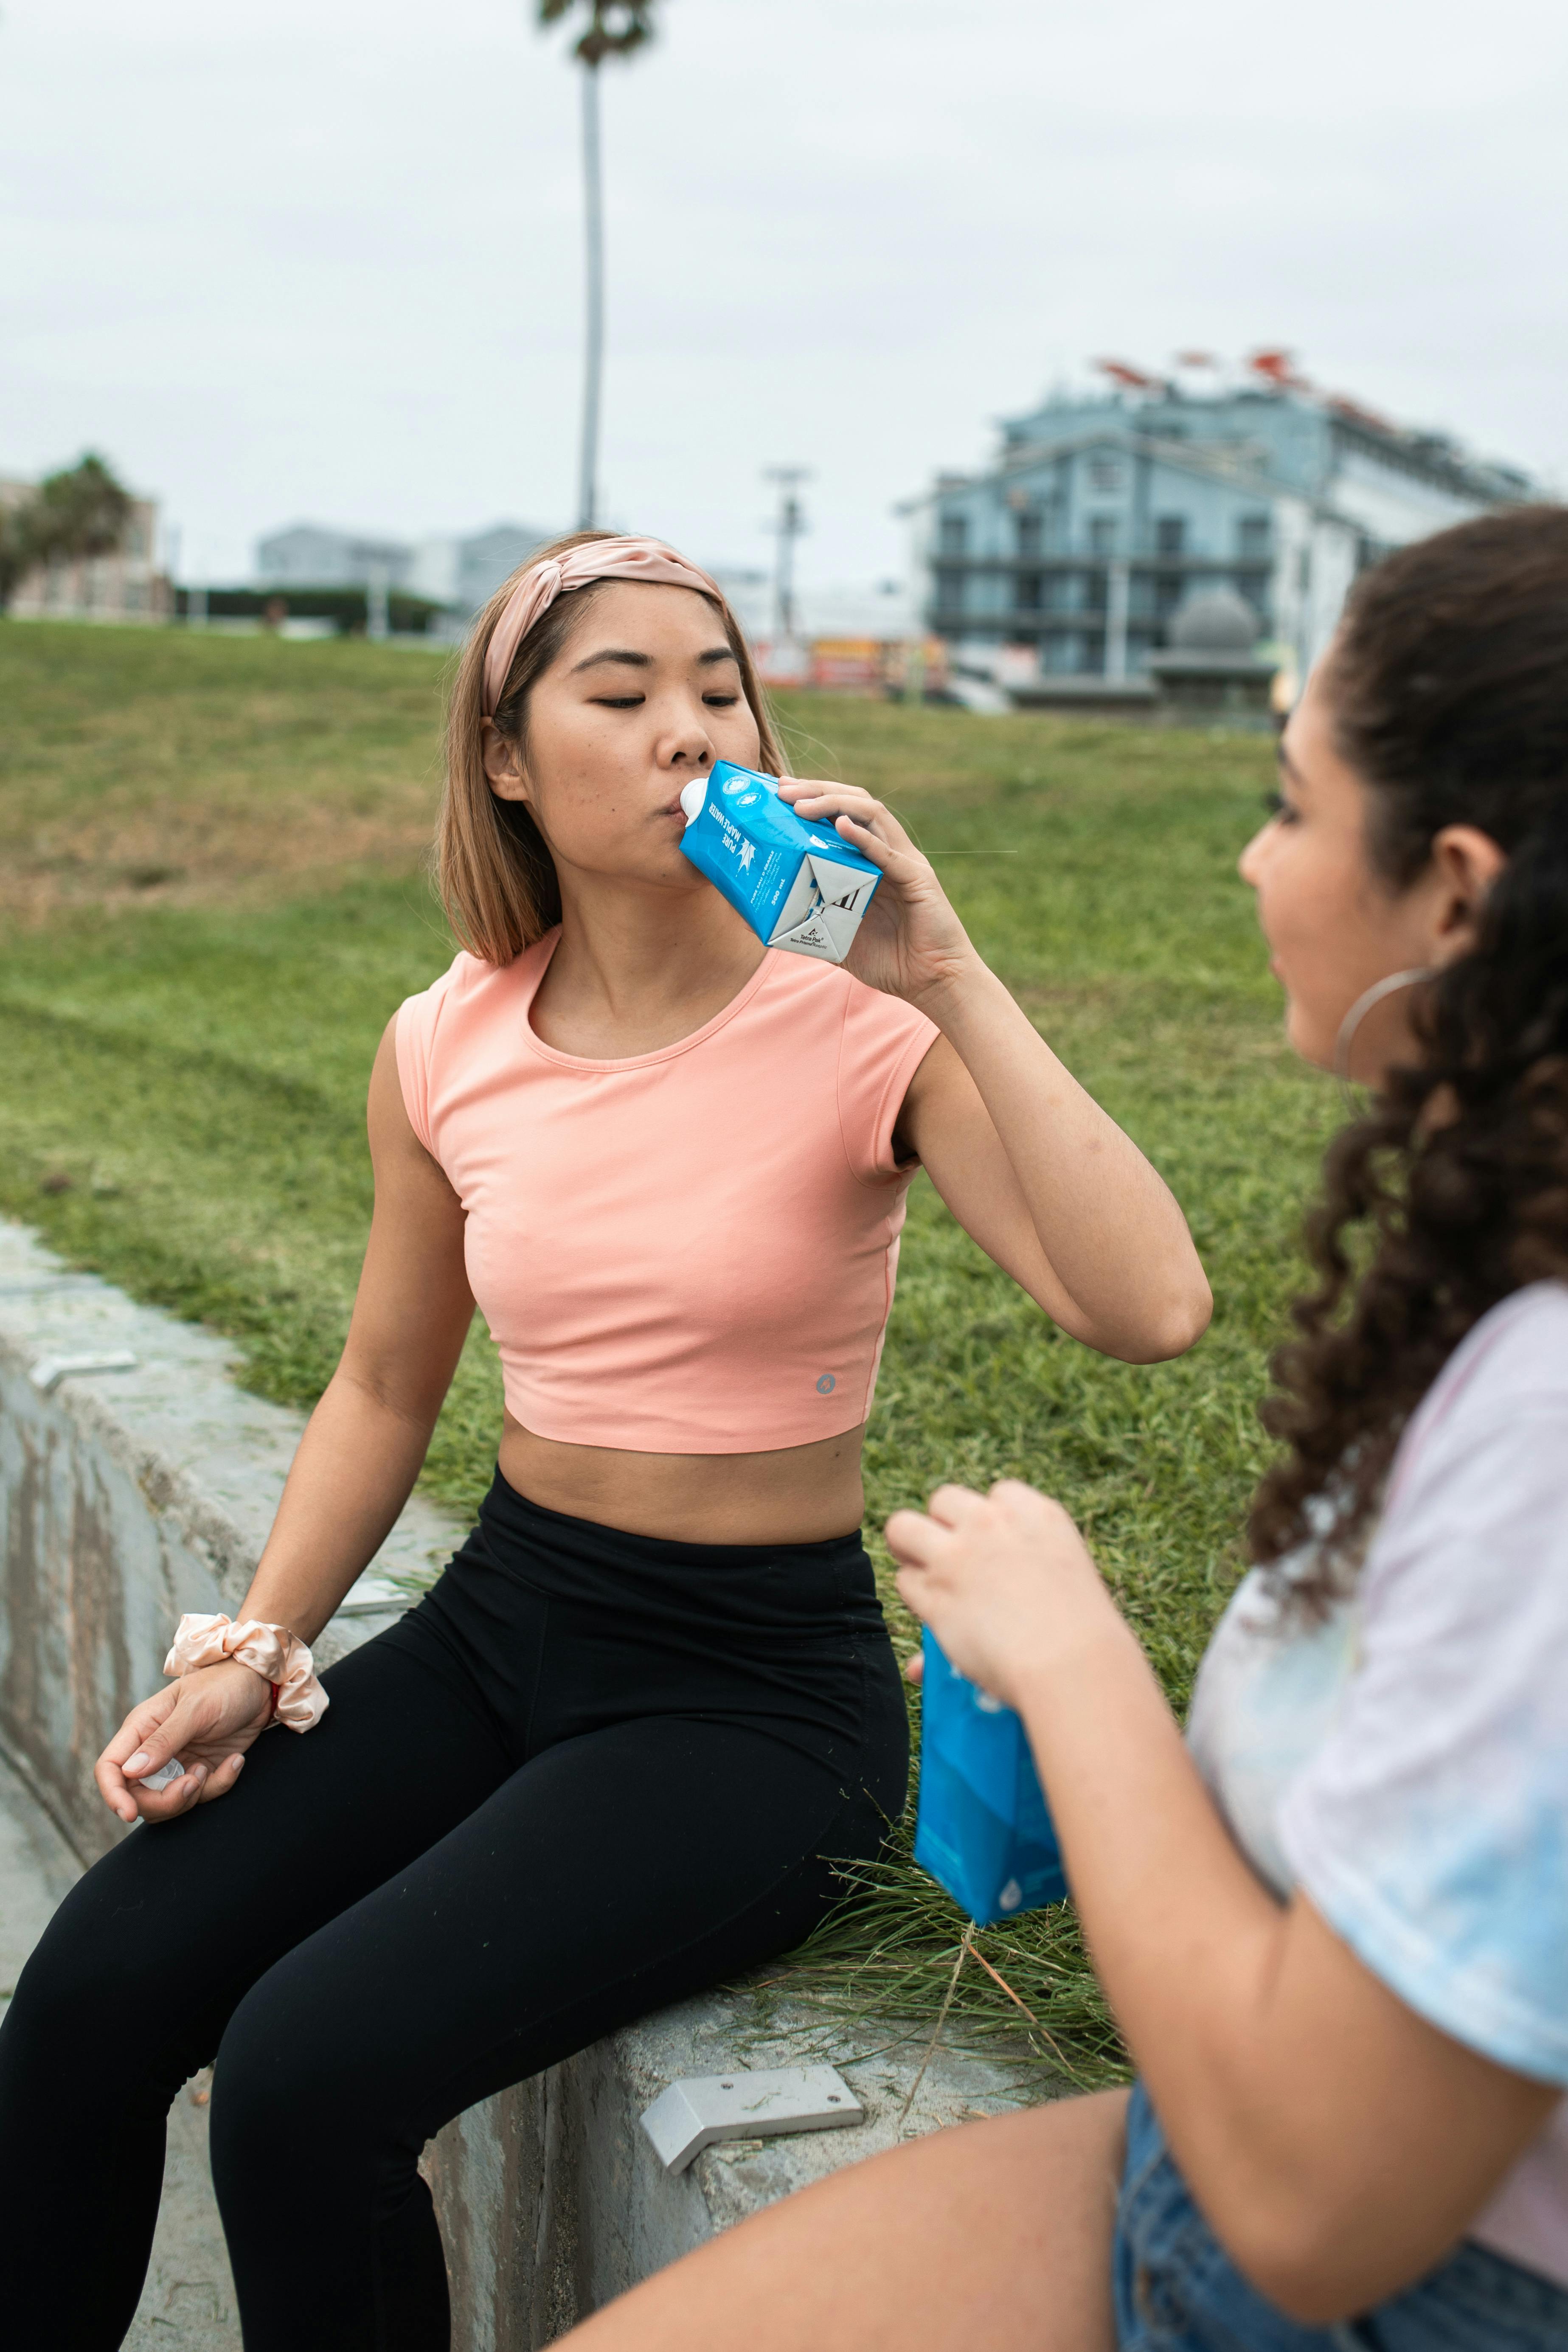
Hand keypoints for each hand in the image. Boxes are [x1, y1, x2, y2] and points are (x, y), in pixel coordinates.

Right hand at [95, 1660, 273, 1825]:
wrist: (259, 1684)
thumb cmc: (224, 1685)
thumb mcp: (195, 1709)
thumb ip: (164, 1740)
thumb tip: (130, 1771)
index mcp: (141, 1729)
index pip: (110, 1768)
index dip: (113, 1795)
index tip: (130, 1814)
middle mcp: (153, 1750)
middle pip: (137, 1796)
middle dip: (164, 1801)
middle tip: (194, 1783)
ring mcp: (177, 1764)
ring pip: (167, 1803)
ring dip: (192, 1796)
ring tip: (210, 1767)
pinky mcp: (202, 1772)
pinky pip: (202, 1796)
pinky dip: (220, 1784)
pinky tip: (235, 1761)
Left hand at [774, 779, 974, 1006]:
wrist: (932, 982)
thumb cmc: (889, 960)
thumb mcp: (836, 938)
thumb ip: (807, 922)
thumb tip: (759, 921)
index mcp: (870, 859)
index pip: (842, 813)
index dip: (813, 797)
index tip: (780, 792)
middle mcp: (889, 852)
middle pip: (855, 802)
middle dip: (818, 791)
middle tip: (784, 790)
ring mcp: (905, 862)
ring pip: (872, 814)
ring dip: (834, 805)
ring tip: (802, 807)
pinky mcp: (918, 880)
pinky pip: (889, 853)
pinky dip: (865, 838)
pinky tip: (842, 826)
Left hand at [885, 1480, 1121, 1709]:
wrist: (1074, 1664)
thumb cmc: (1084, 1634)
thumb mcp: (1064, 1576)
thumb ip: (1027, 1565)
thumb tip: (990, 1587)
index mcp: (1036, 1513)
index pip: (997, 1494)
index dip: (986, 1521)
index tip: (992, 1545)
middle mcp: (992, 1523)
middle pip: (943, 1500)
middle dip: (941, 1526)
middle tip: (948, 1557)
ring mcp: (959, 1555)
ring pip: (902, 1527)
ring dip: (909, 1549)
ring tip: (923, 1575)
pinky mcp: (935, 1591)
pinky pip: (904, 1580)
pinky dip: (914, 1597)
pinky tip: (936, 1615)